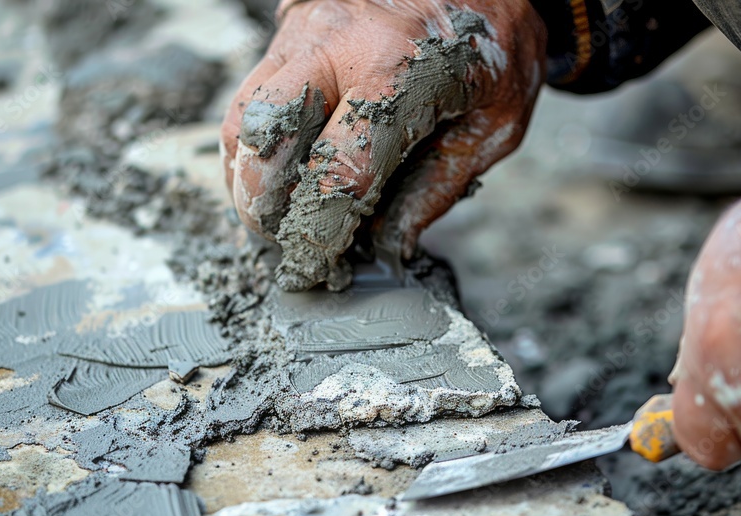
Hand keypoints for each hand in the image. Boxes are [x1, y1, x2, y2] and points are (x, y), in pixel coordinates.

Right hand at [221, 0, 545, 289]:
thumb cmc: (498, 40)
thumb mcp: (494, 124)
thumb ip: (438, 188)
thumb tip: (387, 245)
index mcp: (399, 68)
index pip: (337, 169)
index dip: (320, 231)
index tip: (318, 265)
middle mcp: (339, 41)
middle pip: (263, 139)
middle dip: (262, 205)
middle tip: (284, 242)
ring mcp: (306, 28)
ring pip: (243, 114)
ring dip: (248, 176)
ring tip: (277, 213)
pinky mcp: (291, 26)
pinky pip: (253, 91)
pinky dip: (255, 142)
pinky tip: (280, 170)